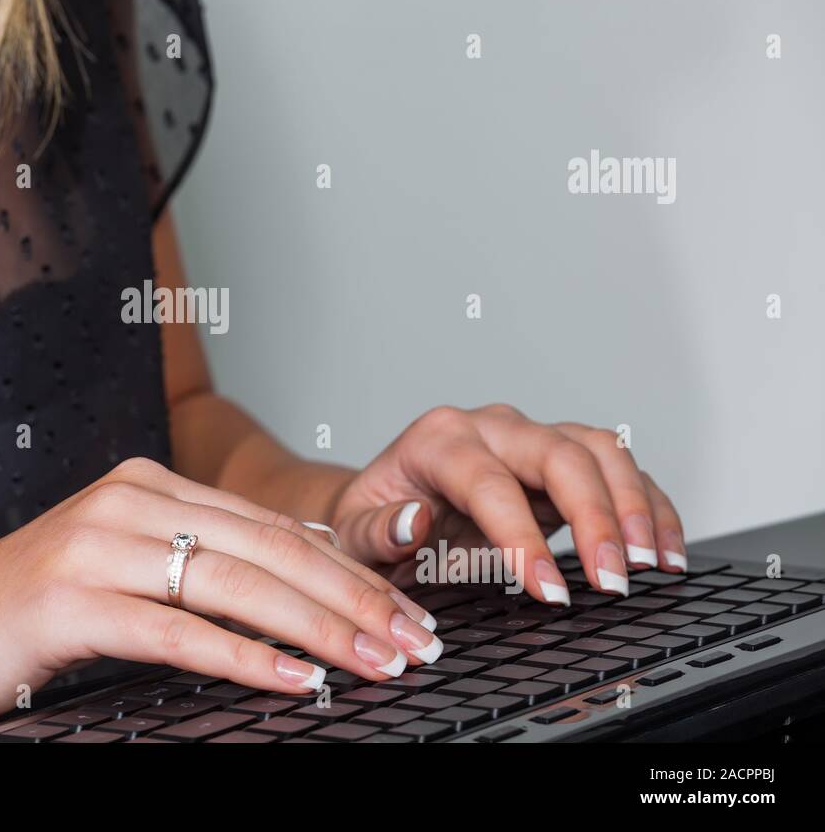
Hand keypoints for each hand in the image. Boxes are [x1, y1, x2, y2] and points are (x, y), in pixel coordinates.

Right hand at [0, 457, 442, 737]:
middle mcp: (125, 502)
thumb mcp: (115, 575)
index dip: (347, 570)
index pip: (272, 524)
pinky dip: (244, 657)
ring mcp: (94, 547)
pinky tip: (295, 682)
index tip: (405, 611)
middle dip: (354, 599)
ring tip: (378, 664)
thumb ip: (192, 567)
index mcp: (144, 486)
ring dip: (320, 629)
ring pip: (234, 584)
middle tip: (417, 643)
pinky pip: (177, 631)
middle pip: (268, 548)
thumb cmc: (16, 621)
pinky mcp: (68, 602)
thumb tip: (290, 592)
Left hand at [327, 405, 684, 603]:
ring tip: (653, 564)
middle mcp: (491, 429)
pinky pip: (619, 468)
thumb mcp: (355, 531)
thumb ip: (378, 529)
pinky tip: (666, 550)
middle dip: (596, 515)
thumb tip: (410, 522)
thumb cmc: (372, 519)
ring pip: (600, 450)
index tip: (549, 591)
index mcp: (438, 442)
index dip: (523, 537)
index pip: (490, 483)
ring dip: (635, 504)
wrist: (383, 505)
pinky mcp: (561, 462)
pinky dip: (651, 505)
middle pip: (559, 454)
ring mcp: (531, 440)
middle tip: (614, 579)